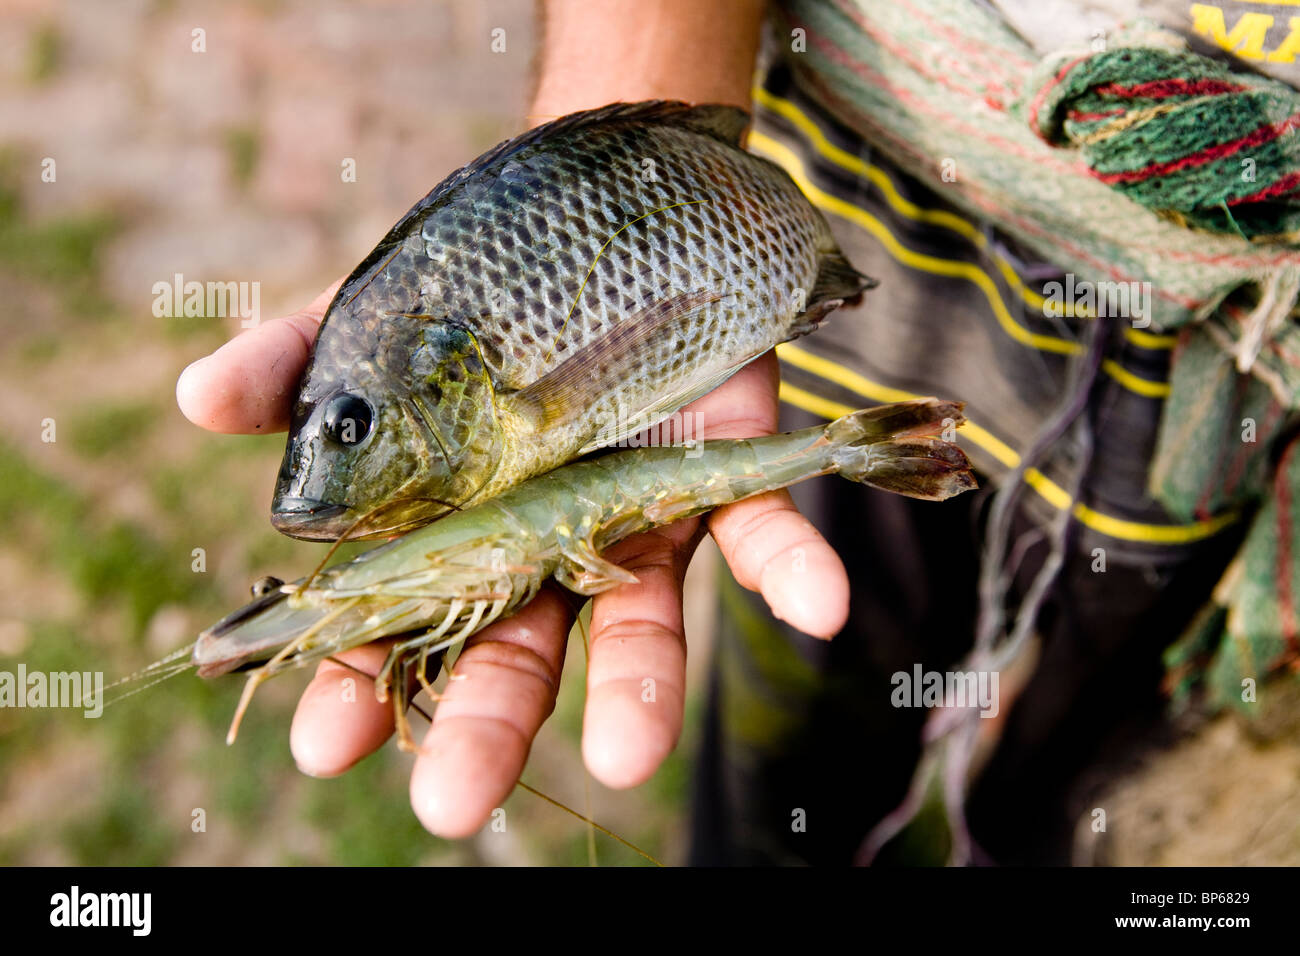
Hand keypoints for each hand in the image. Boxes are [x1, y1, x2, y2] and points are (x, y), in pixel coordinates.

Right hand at [177, 284, 849, 836]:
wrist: (595, 218)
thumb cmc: (475, 290)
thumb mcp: (375, 320)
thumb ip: (296, 361)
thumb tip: (194, 402)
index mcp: (455, 527)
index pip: (401, 625)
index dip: (363, 683)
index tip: (326, 744)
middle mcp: (545, 541)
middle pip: (516, 646)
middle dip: (485, 722)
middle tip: (449, 804)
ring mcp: (634, 515)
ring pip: (637, 618)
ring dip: (636, 687)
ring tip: (624, 755)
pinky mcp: (718, 474)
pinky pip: (763, 531)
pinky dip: (792, 571)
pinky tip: (820, 612)